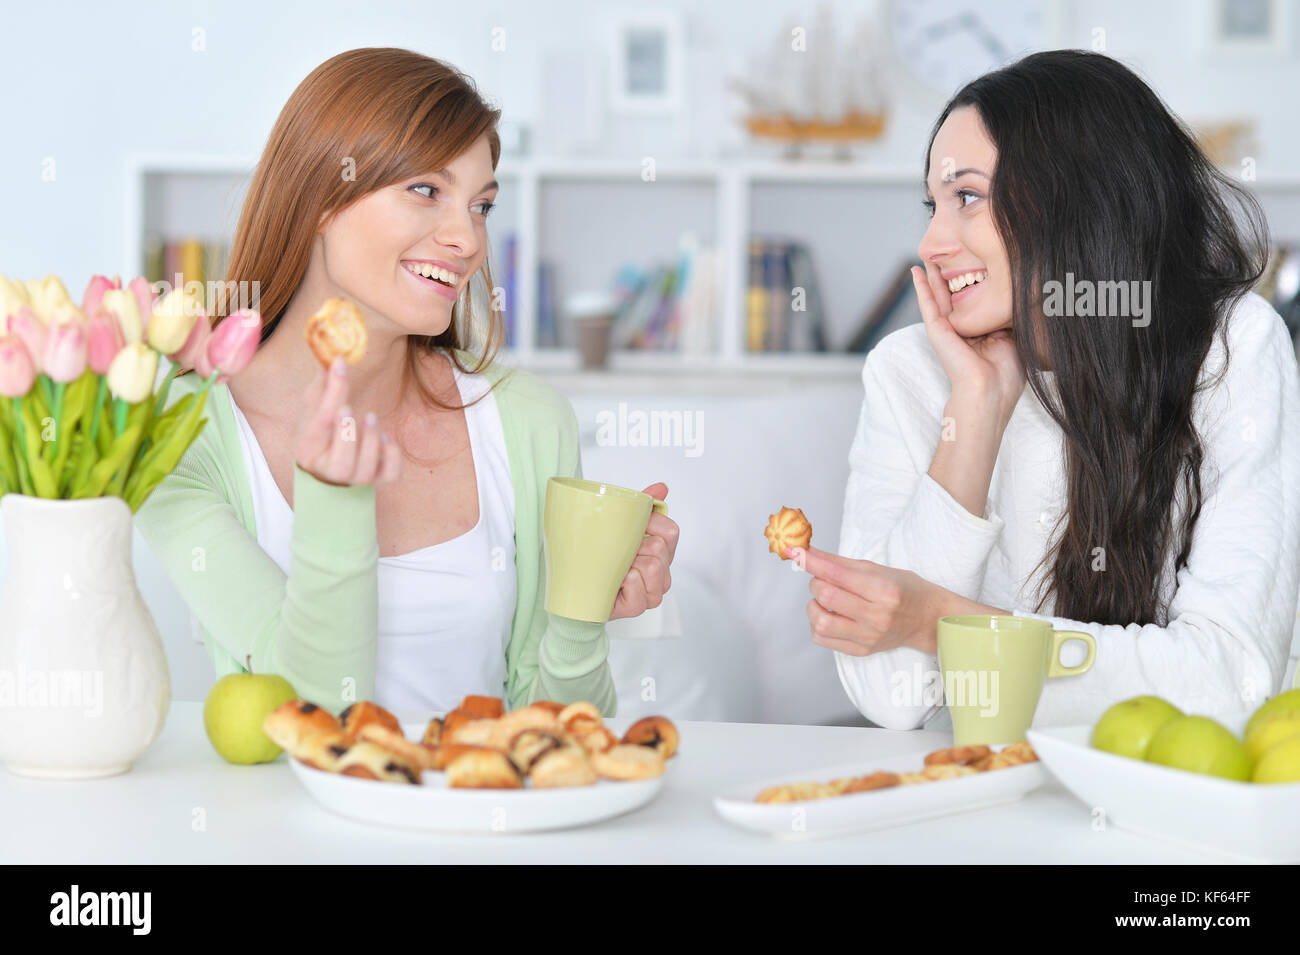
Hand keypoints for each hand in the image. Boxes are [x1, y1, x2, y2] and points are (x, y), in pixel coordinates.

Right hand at [293, 356, 401, 486]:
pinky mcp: (379, 479)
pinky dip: (392, 453)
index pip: (321, 422)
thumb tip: (335, 358)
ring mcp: (356, 479)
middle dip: (348, 434)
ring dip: (371, 440)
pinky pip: (391, 472)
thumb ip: (322, 386)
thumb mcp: (313, 408)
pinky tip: (384, 438)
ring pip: (365, 470)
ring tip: (370, 418)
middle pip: (341, 462)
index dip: (333, 390)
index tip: (341, 363)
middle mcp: (330, 471)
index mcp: (307, 449)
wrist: (330, 465)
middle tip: (350, 409)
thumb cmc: (321, 431)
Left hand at [609, 482, 678, 620]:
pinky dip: (625, 582)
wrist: (573, 586)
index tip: (632, 527)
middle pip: (660, 547)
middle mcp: (660, 573)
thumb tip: (661, 487)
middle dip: (636, 545)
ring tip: (614, 568)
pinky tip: (614, 582)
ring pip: (653, 565)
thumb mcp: (618, 526)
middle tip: (617, 552)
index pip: (670, 530)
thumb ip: (642, 505)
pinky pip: (639, 588)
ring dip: (630, 563)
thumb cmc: (599, 557)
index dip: (650, 523)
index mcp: (661, 552)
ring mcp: (650, 592)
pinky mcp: (636, 607)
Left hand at [795, 544, 946, 655]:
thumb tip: (807, 552)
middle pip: (826, 596)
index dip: (812, 562)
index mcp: (884, 591)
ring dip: (814, 606)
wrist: (928, 620)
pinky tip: (829, 614)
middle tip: (824, 578)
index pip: (837, 574)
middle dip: (816, 582)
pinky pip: (824, 639)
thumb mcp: (877, 569)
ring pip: (820, 622)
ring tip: (826, 599)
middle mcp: (876, 617)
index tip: (794, 552)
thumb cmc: (905, 590)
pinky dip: (818, 624)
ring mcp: (868, 637)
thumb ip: (839, 563)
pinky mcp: (861, 650)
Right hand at [911, 264, 1024, 425]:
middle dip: (948, 276)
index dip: (972, 284)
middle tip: (944, 254)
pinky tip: (915, 271)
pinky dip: (919, 287)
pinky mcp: (936, 330)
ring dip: (930, 277)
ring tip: (926, 256)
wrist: (989, 392)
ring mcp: (947, 330)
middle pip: (952, 297)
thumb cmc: (1004, 375)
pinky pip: (927, 304)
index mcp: (978, 335)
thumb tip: (1016, 296)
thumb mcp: (1012, 339)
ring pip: (936, 297)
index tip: (974, 263)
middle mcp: (960, 331)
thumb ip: (1008, 319)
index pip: (973, 304)